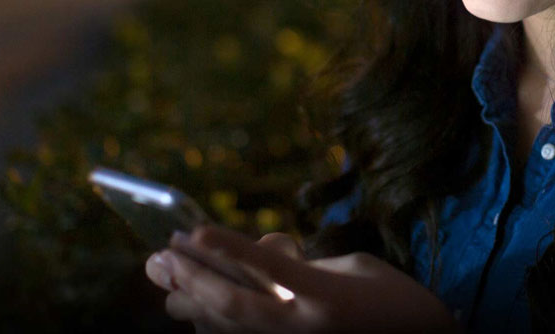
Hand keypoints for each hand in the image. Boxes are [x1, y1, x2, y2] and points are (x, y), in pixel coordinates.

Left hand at [145, 225, 462, 332]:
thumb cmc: (396, 302)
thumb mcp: (356, 268)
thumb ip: (304, 265)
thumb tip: (266, 253)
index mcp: (324, 296)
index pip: (265, 268)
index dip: (226, 248)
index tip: (191, 231)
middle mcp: (301, 327)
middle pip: (232, 304)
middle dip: (191, 279)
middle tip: (157, 259)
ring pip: (226, 329)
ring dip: (192, 303)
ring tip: (165, 280)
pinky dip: (214, 325)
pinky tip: (196, 309)